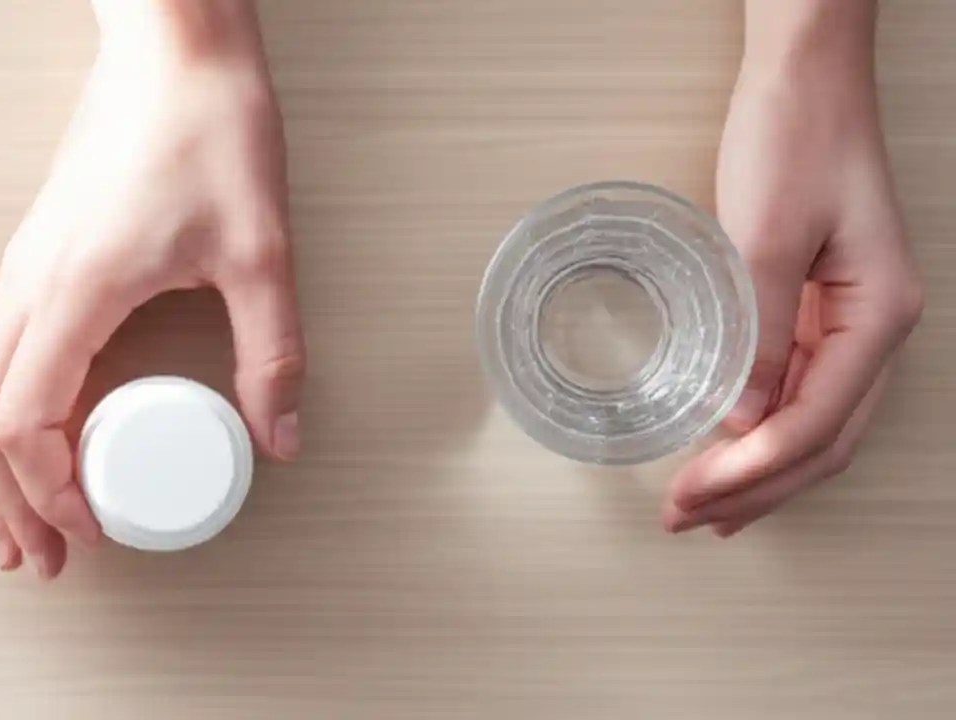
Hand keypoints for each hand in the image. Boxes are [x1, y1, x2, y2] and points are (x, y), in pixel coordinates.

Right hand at [0, 0, 303, 577]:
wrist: (174, 51)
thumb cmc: (207, 130)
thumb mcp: (260, 251)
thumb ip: (272, 353)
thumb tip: (279, 436)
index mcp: (74, 292)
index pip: (26, 422)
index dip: (50, 494)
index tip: (92, 534)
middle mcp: (30, 286)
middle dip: (8, 502)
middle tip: (41, 562)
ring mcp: (25, 268)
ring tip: (23, 525)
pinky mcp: (40, 256)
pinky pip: (1, 355)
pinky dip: (10, 417)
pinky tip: (42, 440)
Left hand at [664, 17, 922, 537]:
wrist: (804, 78)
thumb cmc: (792, 140)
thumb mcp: (763, 237)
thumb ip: (756, 336)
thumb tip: (740, 424)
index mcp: (878, 315)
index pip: (814, 424)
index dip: (750, 472)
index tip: (689, 497)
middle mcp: (876, 328)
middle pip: (823, 442)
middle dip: (756, 490)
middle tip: (686, 520)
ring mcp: (853, 321)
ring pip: (817, 425)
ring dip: (763, 474)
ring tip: (709, 512)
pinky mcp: (822, 308)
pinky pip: (803, 391)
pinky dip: (766, 433)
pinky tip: (732, 454)